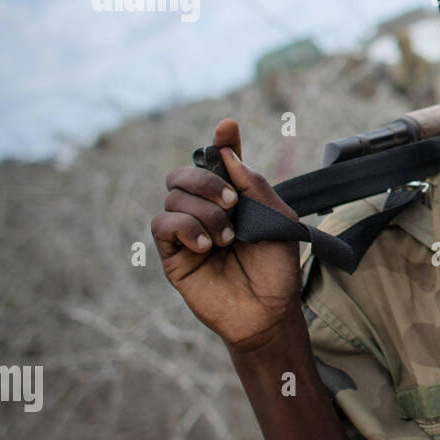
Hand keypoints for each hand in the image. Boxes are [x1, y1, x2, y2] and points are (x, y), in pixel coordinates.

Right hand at [151, 119, 301, 347]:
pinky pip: (162, 224)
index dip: (221, 142)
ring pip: (173, 196)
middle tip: (232, 202)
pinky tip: (206, 244)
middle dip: (207, 179)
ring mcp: (187, 231)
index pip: (219, 162)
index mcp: (233, 199)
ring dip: (204, 212)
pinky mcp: (173, 254)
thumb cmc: (276, 268)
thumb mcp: (278, 220)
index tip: (228, 128)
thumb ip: (254, 185)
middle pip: (184, 173)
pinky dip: (184, 226)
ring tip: (227, 238)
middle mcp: (206, 210)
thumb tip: (227, 154)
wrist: (269, 311)